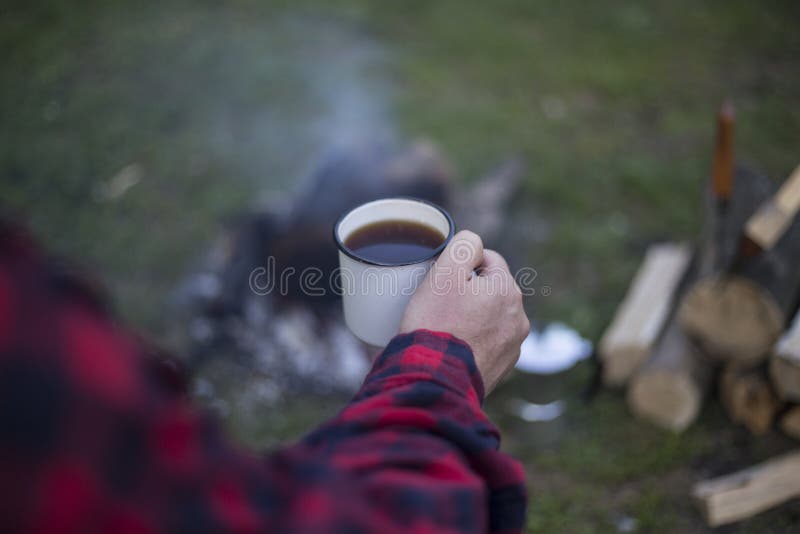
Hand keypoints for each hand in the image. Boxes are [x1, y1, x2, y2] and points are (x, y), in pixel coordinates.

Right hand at [399, 230, 529, 394]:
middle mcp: (518, 318)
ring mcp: (512, 346)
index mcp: (508, 290)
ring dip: (472, 317)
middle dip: (467, 292)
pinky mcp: (502, 368)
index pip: (487, 259)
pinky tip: (453, 347)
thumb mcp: (444, 272)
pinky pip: (487, 343)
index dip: (460, 265)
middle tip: (440, 305)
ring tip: (445, 328)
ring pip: (489, 317)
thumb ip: (463, 245)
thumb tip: (474, 242)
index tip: (441, 281)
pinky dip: (473, 341)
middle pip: (489, 289)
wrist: (435, 381)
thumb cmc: (437, 325)